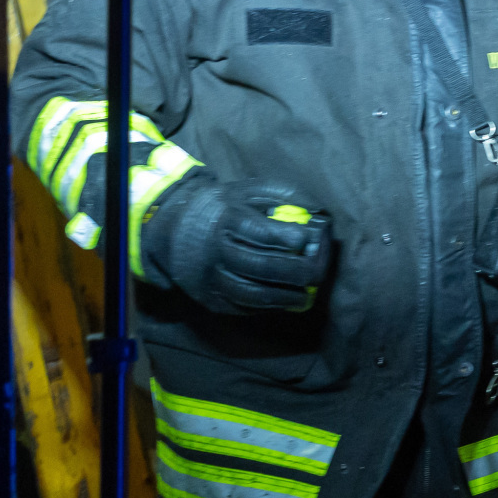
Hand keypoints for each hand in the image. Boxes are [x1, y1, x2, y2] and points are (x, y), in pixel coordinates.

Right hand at [143, 173, 334, 314]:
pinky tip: (287, 300)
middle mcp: (216, 250)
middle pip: (257, 266)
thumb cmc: (227, 208)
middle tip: (317, 272)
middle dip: (292, 271)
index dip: (282, 235)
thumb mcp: (250, 191)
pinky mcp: (213, 299)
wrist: (178, 230)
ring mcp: (213, 278)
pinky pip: (244, 307)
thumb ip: (285, 195)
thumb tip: (318, 211)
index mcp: (225, 218)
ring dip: (284, 296)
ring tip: (306, 295)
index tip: (305, 238)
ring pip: (250, 293)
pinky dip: (269, 307)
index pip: (254, 230)